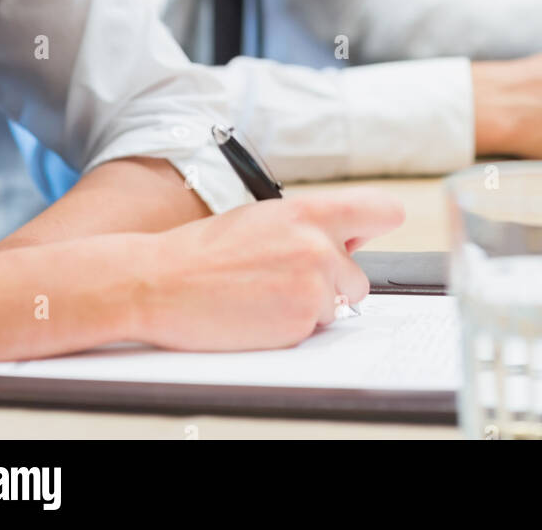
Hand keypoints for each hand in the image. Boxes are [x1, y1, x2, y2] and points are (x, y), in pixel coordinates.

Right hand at [131, 188, 403, 352]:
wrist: (160, 282)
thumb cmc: (205, 251)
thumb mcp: (264, 217)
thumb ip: (311, 224)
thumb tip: (353, 234)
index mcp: (309, 212)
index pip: (381, 210)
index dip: (380, 222)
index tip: (374, 229)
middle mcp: (318, 247)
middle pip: (360, 277)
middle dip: (332, 284)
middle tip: (285, 278)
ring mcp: (312, 288)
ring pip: (336, 307)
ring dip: (309, 306)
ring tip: (263, 293)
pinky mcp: (299, 324)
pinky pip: (312, 331)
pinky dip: (290, 328)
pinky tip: (257, 313)